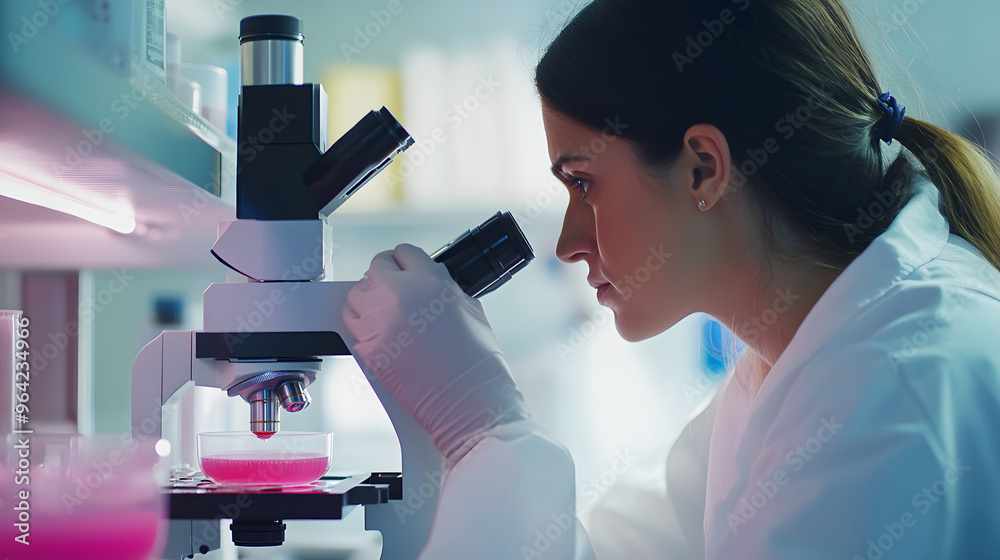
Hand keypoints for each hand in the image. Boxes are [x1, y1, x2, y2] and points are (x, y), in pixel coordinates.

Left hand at [343, 244, 530, 462]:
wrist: (468, 401)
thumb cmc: (476, 362)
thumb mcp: (470, 308)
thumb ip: (444, 286)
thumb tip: (428, 280)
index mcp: (428, 281)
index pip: (403, 252)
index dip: (408, 261)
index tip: (408, 268)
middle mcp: (398, 297)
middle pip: (375, 269)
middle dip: (386, 276)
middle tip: (397, 288)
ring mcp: (379, 323)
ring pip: (357, 295)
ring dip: (370, 299)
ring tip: (387, 310)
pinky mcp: (367, 349)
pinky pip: (353, 325)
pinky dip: (364, 325)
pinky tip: (382, 331)